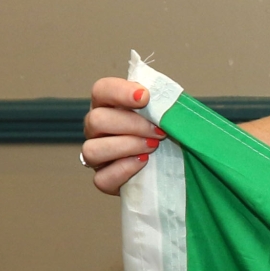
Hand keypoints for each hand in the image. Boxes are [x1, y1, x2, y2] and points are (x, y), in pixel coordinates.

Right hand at [82, 76, 164, 194]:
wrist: (176, 166)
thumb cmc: (170, 134)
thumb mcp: (170, 115)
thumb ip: (165, 103)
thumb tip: (169, 100)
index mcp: (109, 106)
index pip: (101, 90)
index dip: (120, 92)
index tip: (145, 97)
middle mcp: (97, 130)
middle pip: (96, 120)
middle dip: (132, 124)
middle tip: (159, 131)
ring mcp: (98, 156)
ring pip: (92, 150)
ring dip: (126, 146)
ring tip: (153, 146)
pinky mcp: (105, 180)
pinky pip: (101, 179)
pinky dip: (123, 170)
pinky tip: (143, 162)